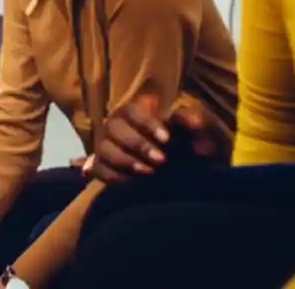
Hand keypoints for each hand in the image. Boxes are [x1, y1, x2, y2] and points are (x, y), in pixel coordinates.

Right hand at [89, 94, 227, 183]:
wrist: (178, 174)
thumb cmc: (183, 146)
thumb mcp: (192, 131)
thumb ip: (192, 122)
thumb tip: (196, 122)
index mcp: (133, 113)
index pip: (133, 111)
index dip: (147, 123)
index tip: (167, 139)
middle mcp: (115, 127)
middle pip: (114, 128)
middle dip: (138, 144)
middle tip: (161, 159)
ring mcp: (105, 147)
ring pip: (104, 149)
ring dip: (126, 161)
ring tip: (149, 172)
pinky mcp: (101, 168)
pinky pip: (99, 170)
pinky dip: (114, 176)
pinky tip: (133, 183)